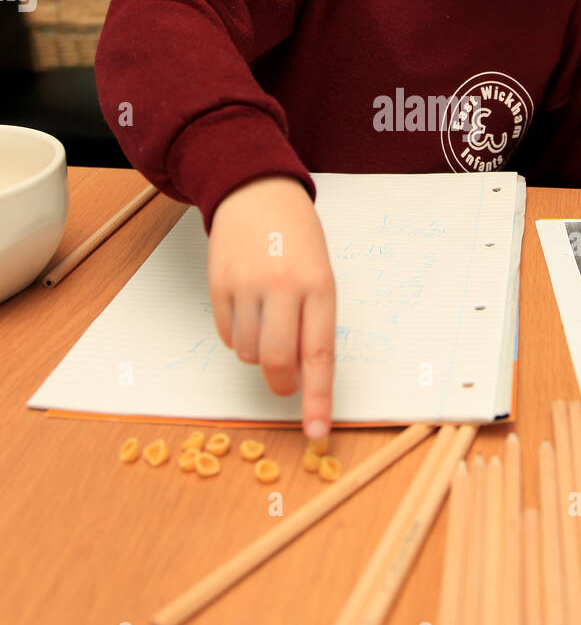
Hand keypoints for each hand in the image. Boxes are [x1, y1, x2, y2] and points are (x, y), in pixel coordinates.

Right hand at [208, 175, 335, 438]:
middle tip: (284, 381)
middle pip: (277, 361)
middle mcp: (283, 286)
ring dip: (256, 353)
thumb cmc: (296, 239)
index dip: (318, 398)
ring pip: (247, 353)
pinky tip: (245, 308)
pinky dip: (235, 335)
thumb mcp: (320, 274)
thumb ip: (314, 322)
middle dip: (281, 383)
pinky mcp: (218, 284)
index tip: (316, 432)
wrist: (256, 192)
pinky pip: (224, 335)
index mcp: (319, 285)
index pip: (319, 354)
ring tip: (265, 320)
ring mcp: (247, 285)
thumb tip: (304, 378)